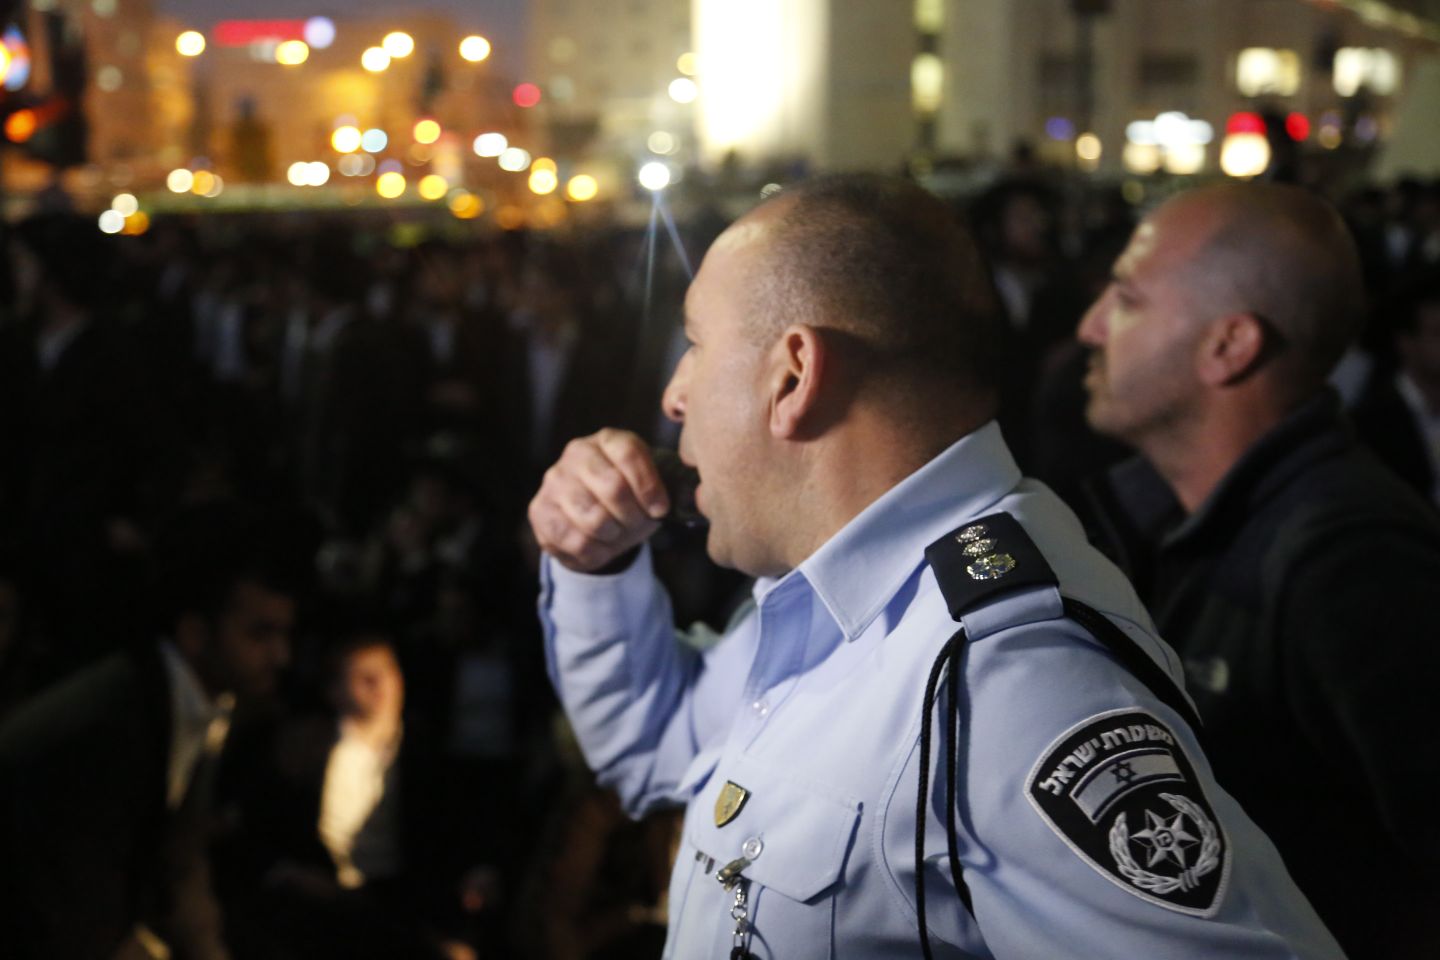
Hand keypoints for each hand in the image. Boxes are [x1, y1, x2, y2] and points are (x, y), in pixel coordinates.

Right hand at [528, 429, 668, 572]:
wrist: (589, 524)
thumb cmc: (625, 502)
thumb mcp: (646, 489)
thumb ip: (658, 491)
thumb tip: (660, 508)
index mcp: (607, 440)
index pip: (629, 454)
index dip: (649, 486)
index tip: (660, 510)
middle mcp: (577, 453)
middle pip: (613, 487)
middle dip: (633, 516)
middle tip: (638, 526)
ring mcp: (554, 480)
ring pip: (594, 518)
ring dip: (614, 536)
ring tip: (617, 535)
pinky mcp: (539, 510)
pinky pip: (576, 541)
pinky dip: (596, 552)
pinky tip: (599, 546)